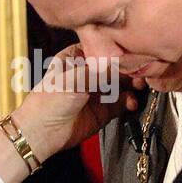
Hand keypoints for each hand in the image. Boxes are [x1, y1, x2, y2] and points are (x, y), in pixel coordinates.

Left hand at [13, 44, 141, 157]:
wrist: (42, 133)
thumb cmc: (48, 102)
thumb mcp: (73, 80)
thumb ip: (99, 71)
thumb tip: (122, 65)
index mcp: (77, 58)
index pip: (103, 49)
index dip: (118, 52)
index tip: (133, 55)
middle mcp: (90, 73)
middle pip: (117, 66)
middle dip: (130, 70)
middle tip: (140, 73)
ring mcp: (98, 91)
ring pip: (123, 84)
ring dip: (133, 86)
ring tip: (138, 88)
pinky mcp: (105, 110)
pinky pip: (123, 103)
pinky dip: (130, 102)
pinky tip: (131, 102)